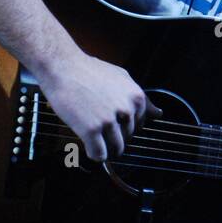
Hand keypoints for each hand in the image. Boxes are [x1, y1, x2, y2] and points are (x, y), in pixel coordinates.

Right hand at [36, 51, 156, 161]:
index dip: (125, 127)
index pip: (139, 126)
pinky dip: (95, 155)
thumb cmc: (90, 71)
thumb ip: (141, 98)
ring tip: (96, 141)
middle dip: (115, 138)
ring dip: (107, 150)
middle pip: (127, 138)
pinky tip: (89, 147)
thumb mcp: (123, 78)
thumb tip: (158, 114)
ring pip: (115, 149)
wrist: (63, 67)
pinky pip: (99, 154)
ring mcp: (109, 121)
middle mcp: (127, 110)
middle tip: (101, 130)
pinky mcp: (91, 130)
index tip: (114, 125)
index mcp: (137, 98)